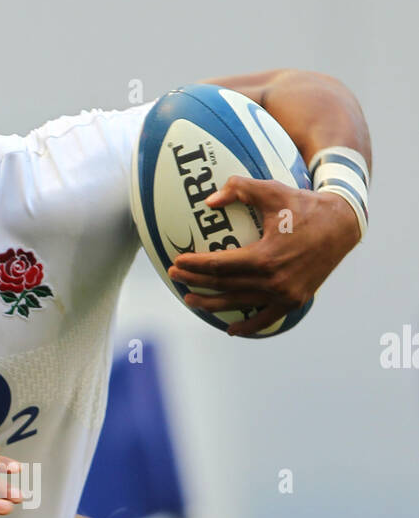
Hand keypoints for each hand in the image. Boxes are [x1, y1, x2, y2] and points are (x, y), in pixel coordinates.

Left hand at [167, 176, 360, 336]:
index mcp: (265, 257)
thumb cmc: (304, 204)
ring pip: (240, 304)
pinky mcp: (294, 301)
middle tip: (175, 277)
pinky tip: (231, 329)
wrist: (342, 224)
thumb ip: (240, 189)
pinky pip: (266, 319)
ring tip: (191, 300)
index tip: (177, 262)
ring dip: (212, 305)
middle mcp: (273, 281)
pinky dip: (248, 326)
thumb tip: (209, 201)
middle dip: (196, 283)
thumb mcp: (272, 191)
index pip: (219, 266)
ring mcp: (285, 295)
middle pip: (224, 286)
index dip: (195, 265)